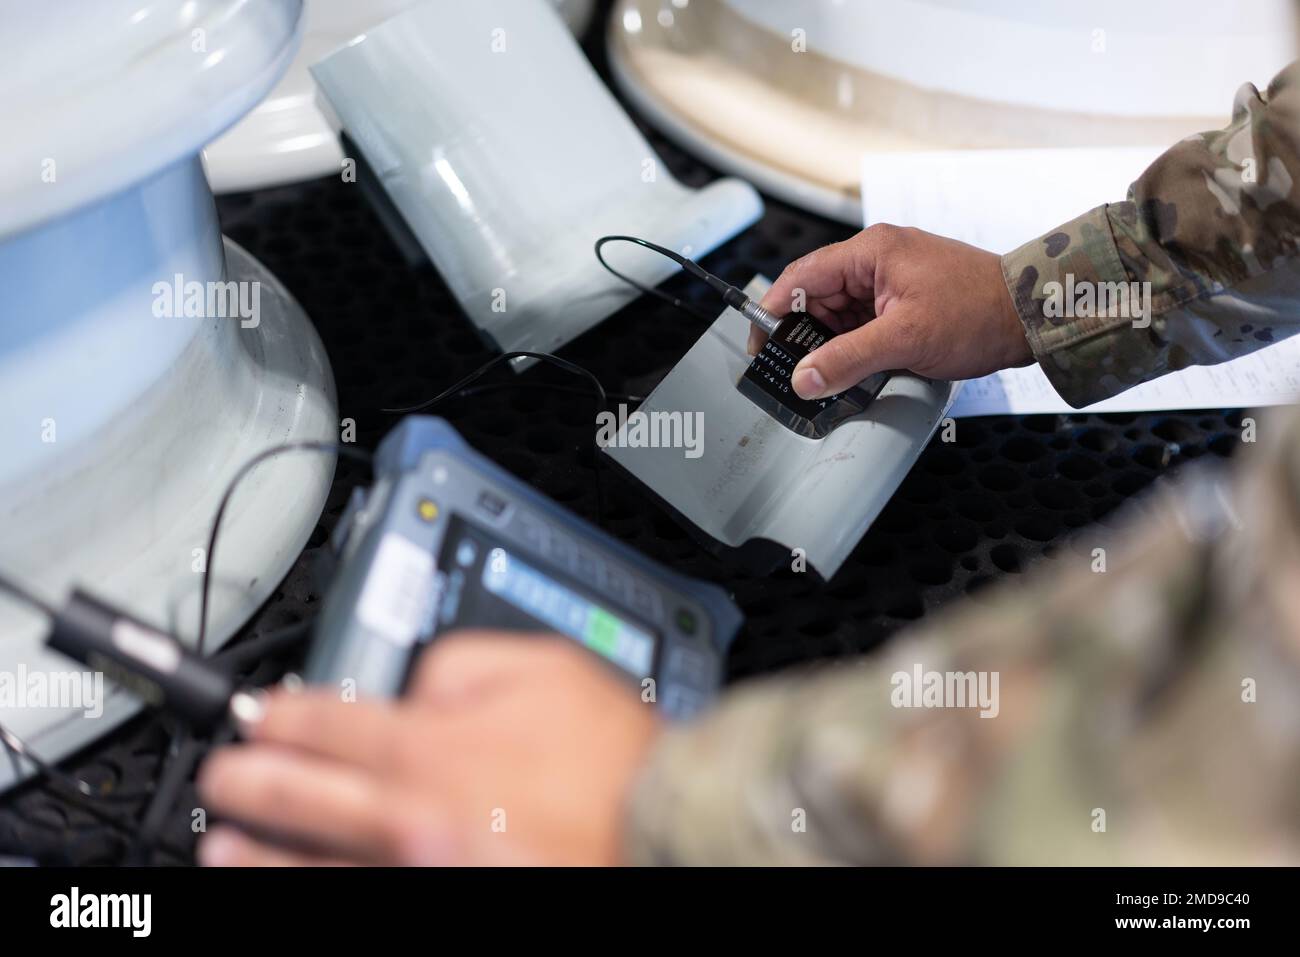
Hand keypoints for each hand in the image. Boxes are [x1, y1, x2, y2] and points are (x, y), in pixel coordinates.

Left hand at [196, 632, 660, 865]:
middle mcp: (413, 816)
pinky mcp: (440, 903)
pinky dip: (318, 890)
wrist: (664, 831)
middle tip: (225, 775)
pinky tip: (292, 886)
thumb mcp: (545, 665)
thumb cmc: (614, 762)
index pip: (328, 722)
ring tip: (222, 845)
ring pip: (313, 866)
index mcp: (433, 747)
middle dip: (251, 781)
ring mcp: (419, 874)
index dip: (280, 715)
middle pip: (304, 796)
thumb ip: (461, 660)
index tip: (259, 717)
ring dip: (258, 854)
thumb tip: (411, 684)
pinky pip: (357, 901)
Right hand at [748, 224, 1032, 398]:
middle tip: (794, 374)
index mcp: (871, 251)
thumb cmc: (979, 312)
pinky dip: (856, 347)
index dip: (774, 312)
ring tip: (829, 378)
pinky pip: (865, 323)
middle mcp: (878, 258)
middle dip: (805, 336)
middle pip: (818, 298)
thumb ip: (846, 359)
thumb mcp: (904, 340)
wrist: (1035, 314)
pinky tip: (856, 372)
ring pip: (841, 314)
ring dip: (833, 346)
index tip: (761, 346)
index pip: (802, 277)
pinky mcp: (906, 299)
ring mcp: (892, 279)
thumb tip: (802, 378)